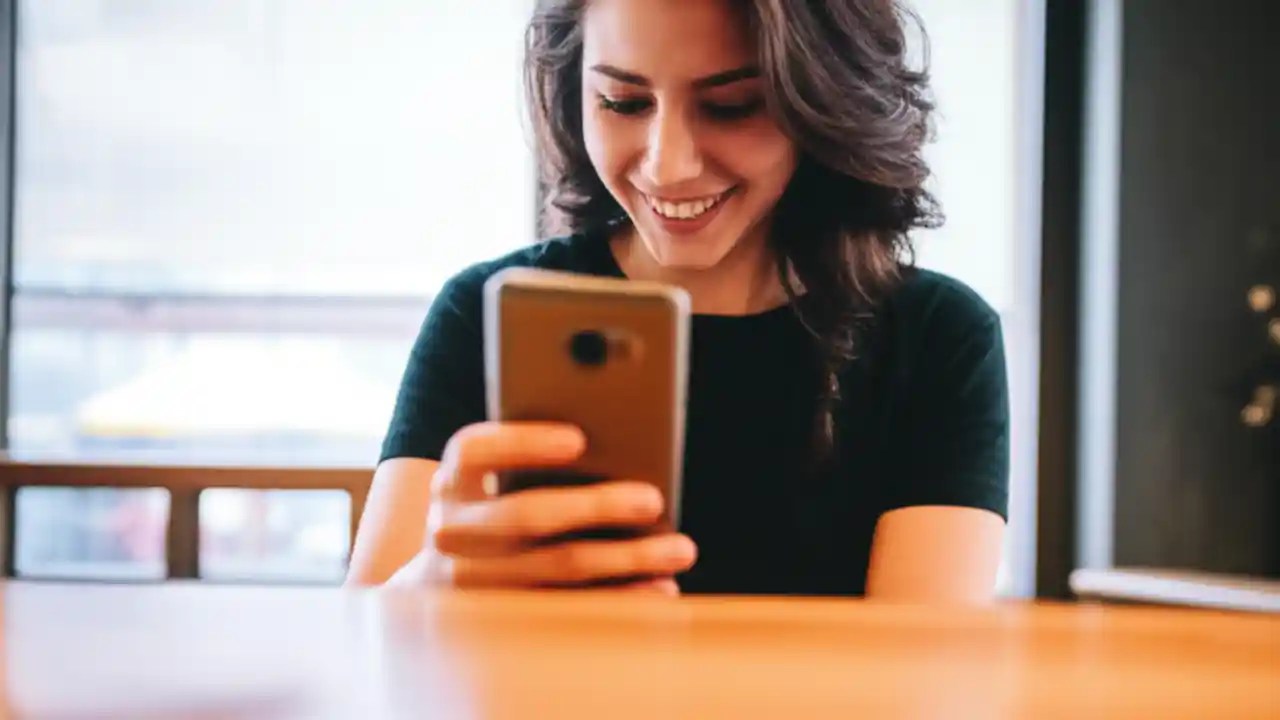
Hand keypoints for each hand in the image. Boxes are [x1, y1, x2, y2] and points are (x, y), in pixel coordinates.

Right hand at [395, 421, 695, 593]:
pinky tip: (661, 588)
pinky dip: (622, 599)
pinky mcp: (503, 620)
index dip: (524, 442)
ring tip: (679, 549)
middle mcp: (451, 532)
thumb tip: (615, 442)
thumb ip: (529, 460)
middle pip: (526, 515)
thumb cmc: (491, 512)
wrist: (438, 587)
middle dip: (596, 506)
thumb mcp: (490, 481)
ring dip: (625, 559)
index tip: (579, 439)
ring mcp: (472, 583)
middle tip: (653, 499)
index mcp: (452, 480)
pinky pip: (572, 610)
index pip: (474, 449)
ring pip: (557, 567)